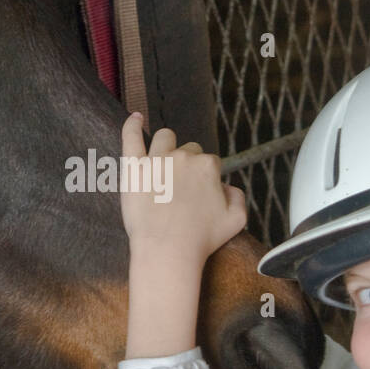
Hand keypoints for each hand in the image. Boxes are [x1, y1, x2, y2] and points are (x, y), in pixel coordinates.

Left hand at [119, 112, 247, 268]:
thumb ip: (238, 196)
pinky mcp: (134, 168)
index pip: (209, 162)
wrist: (168, 250)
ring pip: (164, 138)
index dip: (204, 177)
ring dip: (167, 144)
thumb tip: (226, 186)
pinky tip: (135, 118)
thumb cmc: (201, 239)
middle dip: (187, 164)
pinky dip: (132, 125)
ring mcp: (156, 160)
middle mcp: (184, 157)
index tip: (198, 194)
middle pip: (189, 150)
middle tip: (180, 188)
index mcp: (208, 166)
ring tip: (163, 161)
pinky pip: (131, 137)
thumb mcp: (237, 220)